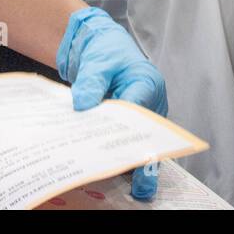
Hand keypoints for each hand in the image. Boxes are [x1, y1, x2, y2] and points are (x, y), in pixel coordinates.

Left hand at [56, 6, 167, 199]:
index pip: (141, 113)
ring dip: (126, 162)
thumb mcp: (97, 61)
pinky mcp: (130, 127)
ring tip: (120, 183)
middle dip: (141, 160)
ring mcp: (142, 119)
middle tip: (140, 186)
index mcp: (147, 84)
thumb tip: (82, 105)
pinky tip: (100, 170)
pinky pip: (125, 144)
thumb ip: (90, 81)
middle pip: (147, 137)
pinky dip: (114, 156)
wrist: (101, 47)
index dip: (133, 135)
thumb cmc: (106, 51)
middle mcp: (151, 106)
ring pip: (138, 145)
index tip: (126, 154)